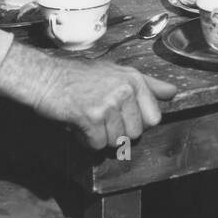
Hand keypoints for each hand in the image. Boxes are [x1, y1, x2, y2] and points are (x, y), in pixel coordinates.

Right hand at [0, 44, 176, 149]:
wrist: (44, 78)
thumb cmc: (79, 77)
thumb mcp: (117, 73)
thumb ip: (148, 85)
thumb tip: (173, 93)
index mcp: (134, 79)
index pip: (154, 118)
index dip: (138, 123)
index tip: (123, 116)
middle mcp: (124, 90)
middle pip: (136, 133)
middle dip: (118, 131)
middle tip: (101, 117)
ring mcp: (108, 104)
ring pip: (116, 140)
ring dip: (101, 136)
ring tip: (88, 118)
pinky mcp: (90, 117)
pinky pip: (97, 144)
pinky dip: (87, 140)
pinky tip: (79, 124)